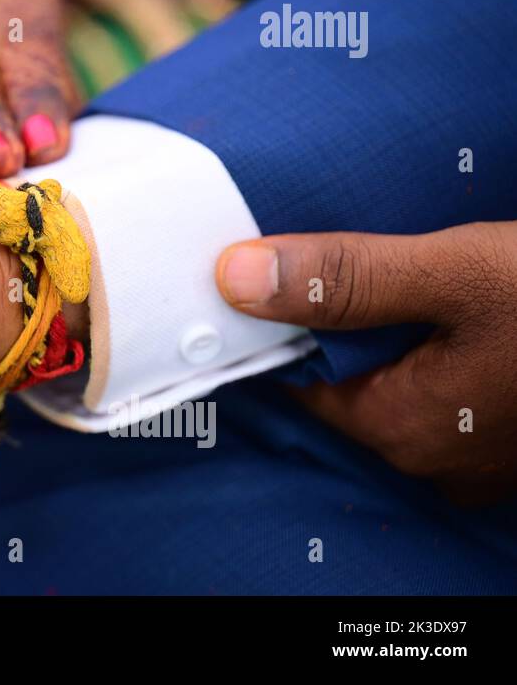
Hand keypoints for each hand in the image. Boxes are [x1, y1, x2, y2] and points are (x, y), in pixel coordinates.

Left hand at [216, 222, 516, 501]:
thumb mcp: (451, 273)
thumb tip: (233, 275)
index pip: (299, 381)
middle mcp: (435, 461)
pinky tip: (445, 312)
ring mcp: (480, 457)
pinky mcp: (513, 438)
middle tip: (340, 261)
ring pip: (402, 389)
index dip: (283, 324)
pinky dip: (435, 356)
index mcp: (399, 430)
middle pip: (350, 385)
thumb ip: (343, 279)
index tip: (271, 273)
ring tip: (395, 281)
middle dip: (339, 328)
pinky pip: (447, 395)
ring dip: (392, 340)